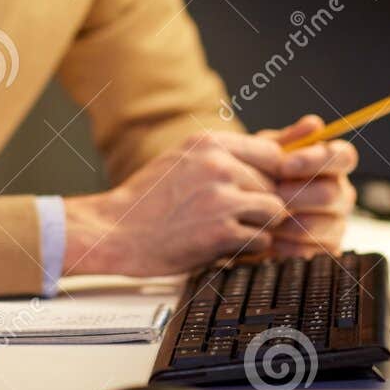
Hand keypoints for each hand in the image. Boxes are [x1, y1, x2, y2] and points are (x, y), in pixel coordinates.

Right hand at [63, 133, 288, 276]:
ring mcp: (221, 198)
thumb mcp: (184, 159)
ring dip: (260, 225)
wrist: (115, 231)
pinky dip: (249, 247)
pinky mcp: (221, 232)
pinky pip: (261, 239)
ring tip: (233, 229)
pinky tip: (224, 245)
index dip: (272, 175)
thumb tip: (273, 152)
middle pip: (274, 184)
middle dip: (263, 203)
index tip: (262, 189)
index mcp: (209, 142)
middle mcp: (218, 164)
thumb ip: (224, 155)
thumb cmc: (148, 200)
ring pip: (274, 211)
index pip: (271, 152)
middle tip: (239, 215)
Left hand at [250, 116, 358, 257]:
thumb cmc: (256, 179)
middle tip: (269, 195)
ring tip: (263, 217)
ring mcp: (336, 225)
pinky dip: (285, 246)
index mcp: (331, 165)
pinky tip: (267, 239)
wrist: (238, 217)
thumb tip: (314, 124)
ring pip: (320, 225)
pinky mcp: (325, 253)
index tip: (285, 164)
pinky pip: (310, 252)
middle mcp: (340, 194)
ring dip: (287, 222)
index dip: (317, 159)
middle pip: (332, 193)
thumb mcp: (264, 156)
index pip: (344, 156)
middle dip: (295, 195)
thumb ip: (286, 141)